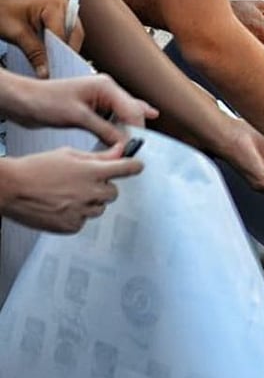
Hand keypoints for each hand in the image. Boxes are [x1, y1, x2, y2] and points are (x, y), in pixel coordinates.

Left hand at [0, 0, 84, 76]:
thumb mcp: (16, 33)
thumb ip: (34, 53)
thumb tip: (45, 72)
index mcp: (55, 3)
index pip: (64, 36)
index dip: (60, 56)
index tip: (55, 72)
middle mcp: (62, 0)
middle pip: (73, 33)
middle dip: (66, 51)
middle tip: (56, 69)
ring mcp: (59, 1)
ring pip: (69, 30)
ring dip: (61, 45)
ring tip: (51, 60)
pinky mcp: (53, 5)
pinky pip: (61, 25)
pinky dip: (56, 37)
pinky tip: (47, 48)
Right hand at [0, 144, 142, 232]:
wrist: (9, 188)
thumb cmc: (35, 168)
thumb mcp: (68, 154)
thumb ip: (98, 156)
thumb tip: (119, 151)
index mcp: (91, 172)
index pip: (126, 169)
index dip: (134, 167)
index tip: (137, 167)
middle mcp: (90, 192)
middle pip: (114, 193)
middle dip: (104, 187)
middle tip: (85, 183)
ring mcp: (81, 211)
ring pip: (100, 208)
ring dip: (91, 202)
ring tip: (68, 194)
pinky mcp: (71, 226)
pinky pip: (84, 221)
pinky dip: (76, 215)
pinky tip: (60, 206)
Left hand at [6, 74, 157, 145]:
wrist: (22, 101)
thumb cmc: (44, 101)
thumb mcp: (77, 117)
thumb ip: (104, 129)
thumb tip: (123, 143)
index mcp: (105, 86)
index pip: (132, 109)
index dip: (137, 129)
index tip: (136, 147)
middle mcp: (106, 91)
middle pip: (132, 112)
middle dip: (136, 130)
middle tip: (137, 149)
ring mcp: (100, 100)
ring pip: (124, 116)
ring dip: (128, 131)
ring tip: (135, 146)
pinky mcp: (92, 110)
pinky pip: (113, 120)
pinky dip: (119, 129)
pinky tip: (130, 133)